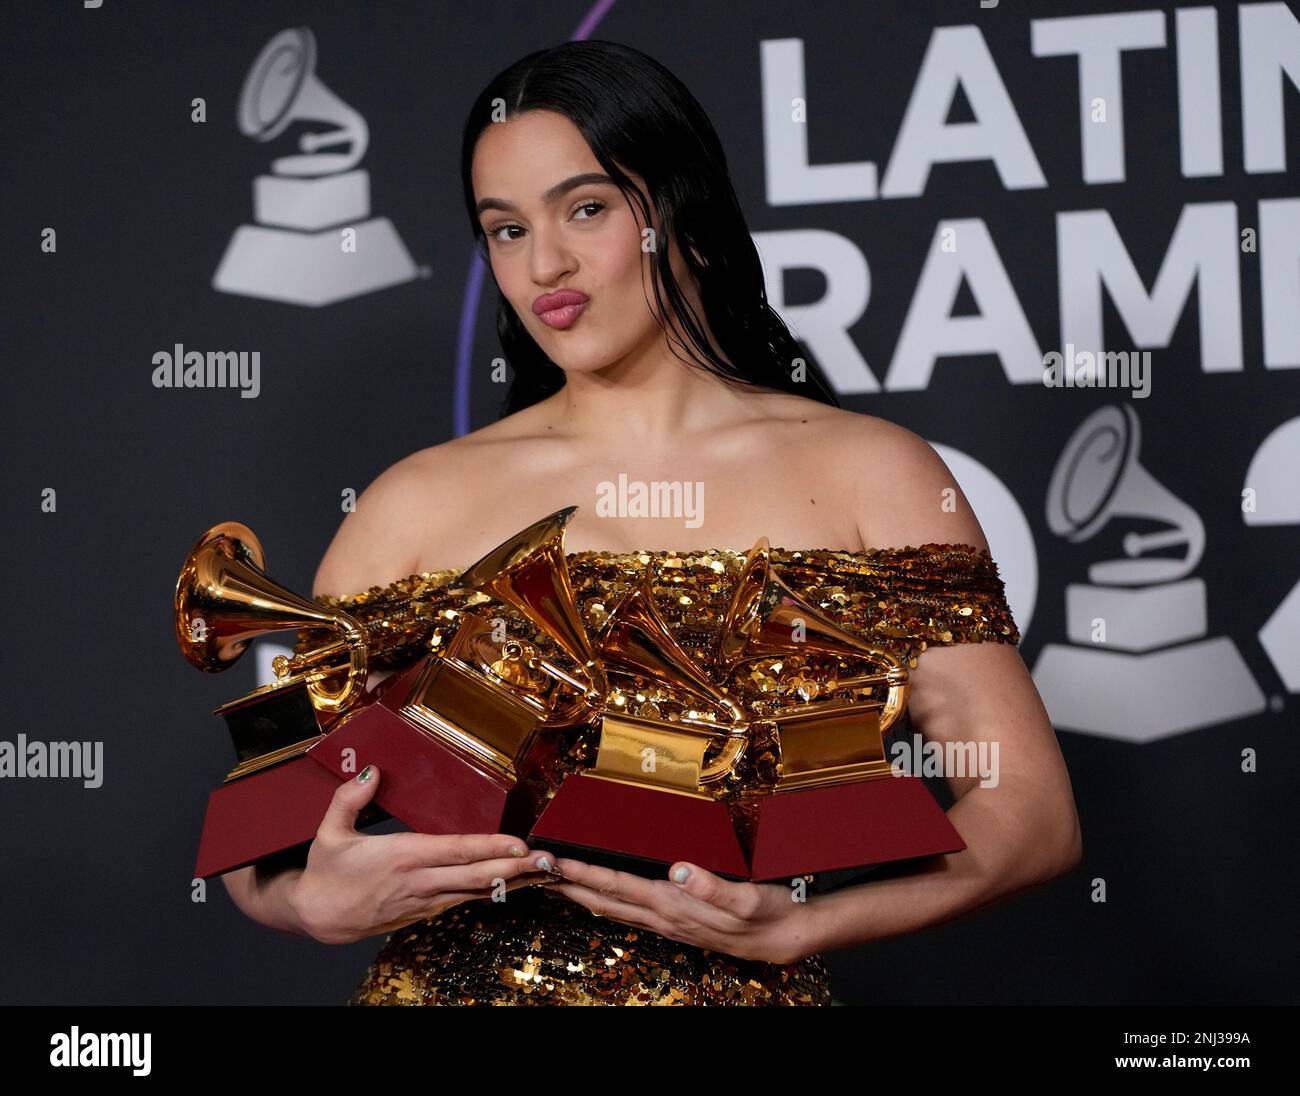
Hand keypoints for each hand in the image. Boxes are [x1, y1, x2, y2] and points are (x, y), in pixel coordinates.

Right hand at [288, 765, 557, 943]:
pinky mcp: (426, 912)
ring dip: (513, 881)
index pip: (456, 851)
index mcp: (403, 858)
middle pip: (477, 876)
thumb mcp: (330, 832)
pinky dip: (492, 891)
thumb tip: (372, 771)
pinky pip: (466, 900)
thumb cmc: (326, 872)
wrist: (315, 918)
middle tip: (550, 860)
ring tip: (545, 871)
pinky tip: (514, 883)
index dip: (490, 848)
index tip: (519, 843)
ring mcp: (426, 901)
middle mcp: (420, 881)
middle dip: (517, 868)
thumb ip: (350, 798)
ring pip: (477, 891)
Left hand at [549, 857, 821, 964]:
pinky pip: (632, 913)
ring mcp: (669, 924)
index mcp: (673, 905)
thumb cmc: (767, 914)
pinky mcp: (678, 924)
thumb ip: (710, 885)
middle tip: (539, 871)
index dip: (583, 872)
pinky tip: (603, 900)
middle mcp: (664, 916)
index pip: (617, 886)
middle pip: (605, 900)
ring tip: (559, 883)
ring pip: (615, 909)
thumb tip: (677, 869)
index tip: (554, 862)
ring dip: (584, 895)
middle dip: (570, 885)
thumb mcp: (745, 897)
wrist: (785, 939)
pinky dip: (609, 903)